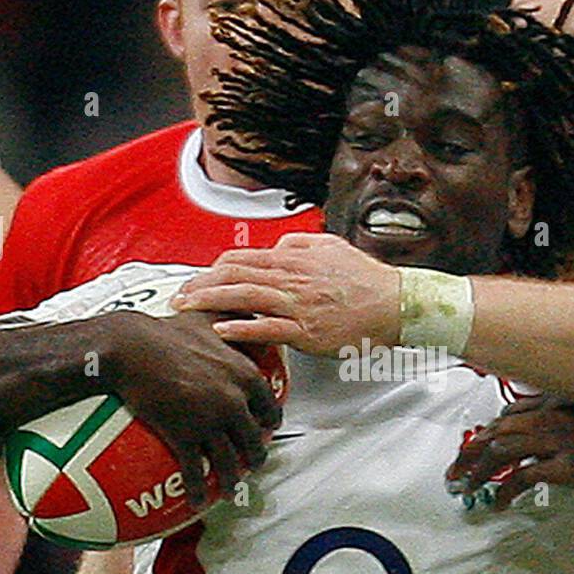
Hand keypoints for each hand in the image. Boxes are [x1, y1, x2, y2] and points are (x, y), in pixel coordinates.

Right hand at [105, 311, 282, 507]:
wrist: (130, 349)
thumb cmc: (167, 330)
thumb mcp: (210, 317)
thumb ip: (234, 315)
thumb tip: (247, 306)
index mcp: (245, 375)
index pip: (270, 406)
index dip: (270, 421)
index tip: (266, 429)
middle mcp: (234, 403)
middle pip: (254, 440)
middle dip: (255, 455)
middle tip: (252, 462)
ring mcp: (211, 423)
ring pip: (230, 462)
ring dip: (232, 480)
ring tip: (230, 489)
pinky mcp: (185, 438)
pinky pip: (197, 472)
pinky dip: (199, 489)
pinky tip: (198, 499)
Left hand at [176, 234, 400, 355]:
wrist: (395, 305)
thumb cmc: (366, 280)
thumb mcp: (331, 247)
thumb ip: (300, 243)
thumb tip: (276, 245)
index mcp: (294, 259)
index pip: (242, 258)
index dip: (213, 268)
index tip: (197, 279)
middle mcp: (291, 278)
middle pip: (234, 277)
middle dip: (200, 285)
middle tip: (177, 297)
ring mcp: (297, 305)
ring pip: (245, 298)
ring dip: (210, 302)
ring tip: (187, 310)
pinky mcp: (307, 331)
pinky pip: (268, 328)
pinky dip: (243, 328)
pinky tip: (221, 330)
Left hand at [446, 396, 573, 509]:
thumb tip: (552, 447)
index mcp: (563, 404)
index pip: (510, 413)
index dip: (486, 432)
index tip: (471, 451)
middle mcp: (556, 416)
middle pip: (497, 430)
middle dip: (470, 452)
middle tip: (454, 474)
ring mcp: (562, 439)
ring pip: (502, 449)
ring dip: (477, 471)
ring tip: (465, 490)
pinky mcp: (569, 465)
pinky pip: (524, 476)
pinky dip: (504, 490)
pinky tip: (497, 504)